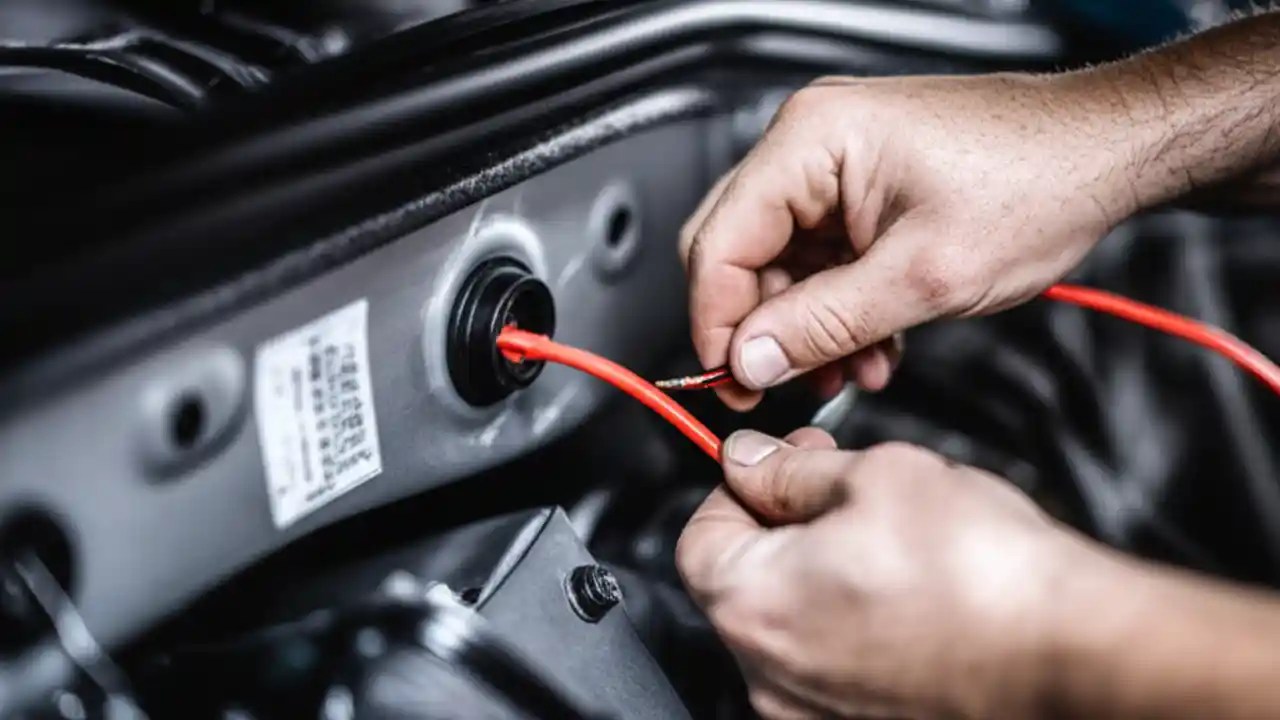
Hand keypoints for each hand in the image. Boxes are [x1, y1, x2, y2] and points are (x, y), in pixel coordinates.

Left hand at [677, 429, 1104, 718]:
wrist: (1075, 651)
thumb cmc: (982, 573)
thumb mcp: (874, 475)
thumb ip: (788, 470)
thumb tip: (747, 460)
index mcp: (752, 603)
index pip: (696, 533)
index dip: (736, 486)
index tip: (776, 465)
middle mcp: (769, 675)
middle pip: (739, 581)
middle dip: (778, 525)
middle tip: (834, 488)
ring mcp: (813, 714)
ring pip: (788, 623)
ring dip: (814, 573)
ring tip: (884, 539)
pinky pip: (829, 664)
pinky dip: (849, 623)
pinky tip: (903, 592)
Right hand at [680, 74, 1136, 408]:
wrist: (1104, 153)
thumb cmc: (1039, 181)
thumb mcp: (922, 277)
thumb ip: (824, 325)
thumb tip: (752, 361)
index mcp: (811, 141)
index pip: (720, 241)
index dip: (717, 322)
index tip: (730, 381)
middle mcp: (810, 143)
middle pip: (738, 250)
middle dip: (761, 329)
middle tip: (775, 385)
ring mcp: (834, 165)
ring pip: (779, 264)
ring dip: (805, 328)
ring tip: (848, 372)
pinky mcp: (859, 189)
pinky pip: (818, 259)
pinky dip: (835, 309)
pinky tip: (871, 346)